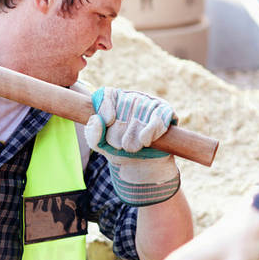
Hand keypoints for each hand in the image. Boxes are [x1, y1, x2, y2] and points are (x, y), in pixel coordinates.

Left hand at [85, 88, 178, 205]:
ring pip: (141, 110)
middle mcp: (132, 97)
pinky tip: (145, 141)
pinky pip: (158, 116)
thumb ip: (93, 133)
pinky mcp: (165, 111)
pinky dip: (151, 130)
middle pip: (124, 104)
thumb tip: (97, 119)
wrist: (142, 166)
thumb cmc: (119, 150)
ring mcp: (150, 102)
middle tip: (120, 144)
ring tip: (131, 148)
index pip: (108, 94)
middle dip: (120, 128)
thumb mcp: (101, 144)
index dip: (106, 106)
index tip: (108, 122)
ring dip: (135, 134)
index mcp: (114, 100)